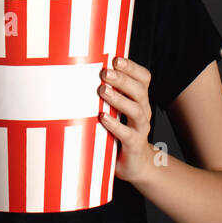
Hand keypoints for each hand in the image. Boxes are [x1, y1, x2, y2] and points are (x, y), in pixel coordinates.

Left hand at [98, 56, 152, 188]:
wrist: (134, 163)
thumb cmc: (120, 130)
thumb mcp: (116, 109)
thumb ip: (107, 92)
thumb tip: (78, 71)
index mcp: (140, 99)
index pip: (143, 78)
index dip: (132, 67)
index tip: (116, 59)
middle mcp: (143, 111)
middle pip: (140, 91)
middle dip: (123, 80)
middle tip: (105, 73)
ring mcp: (140, 129)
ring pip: (136, 111)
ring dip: (119, 99)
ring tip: (103, 91)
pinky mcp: (134, 145)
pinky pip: (127, 135)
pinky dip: (115, 125)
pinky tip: (103, 117)